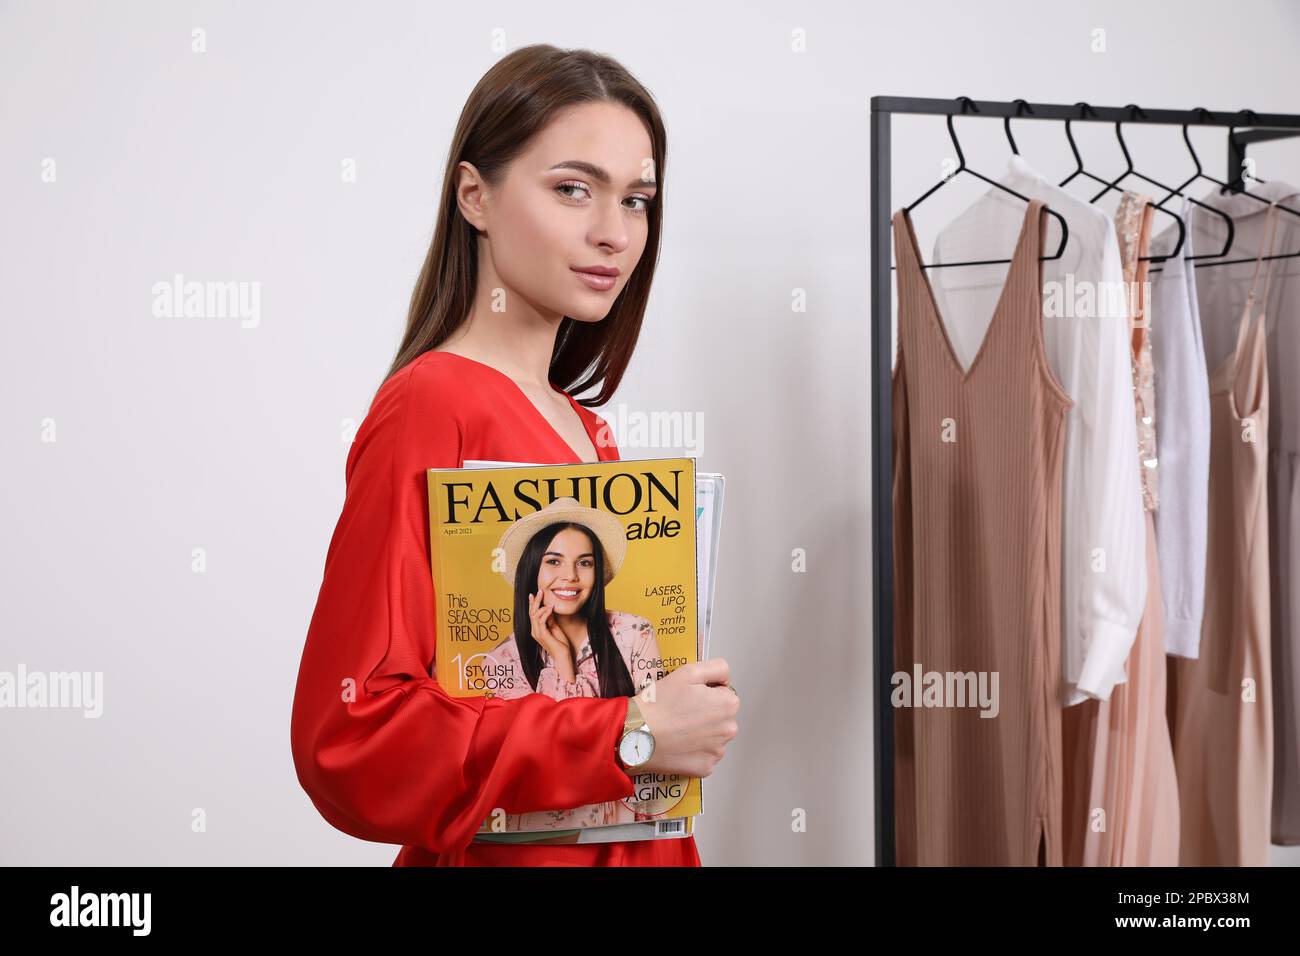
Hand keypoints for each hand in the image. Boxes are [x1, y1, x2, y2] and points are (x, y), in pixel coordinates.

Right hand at [528, 591, 574, 681]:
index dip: (532, 604)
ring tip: (545, 597)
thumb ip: (550, 619)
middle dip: (535, 601)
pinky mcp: (543, 636)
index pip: (532, 614)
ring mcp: (537, 634)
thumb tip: (549, 608)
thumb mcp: (555, 628)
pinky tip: (551, 607)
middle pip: (532, 613)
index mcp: (536, 629)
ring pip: (535, 616)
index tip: (534, 594)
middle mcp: (534, 631)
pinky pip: (541, 622)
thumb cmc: (560, 643)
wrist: (563, 656)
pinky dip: (545, 613)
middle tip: (540, 591)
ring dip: (540, 605)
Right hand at [633, 658, 738, 778]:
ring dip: (701, 733)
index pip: (725, 694)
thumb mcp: (688, 672)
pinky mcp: (706, 768)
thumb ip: (716, 668)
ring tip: (677, 729)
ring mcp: (717, 751)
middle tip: (680, 712)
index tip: (688, 697)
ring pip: (714, 737)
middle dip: (706, 713)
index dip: (706, 693)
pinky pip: (704, 756)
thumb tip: (725, 679)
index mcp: (728, 704)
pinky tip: (678, 744)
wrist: (635, 733)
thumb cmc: (658, 704)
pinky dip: (694, 751)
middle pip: (721, 717)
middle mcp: (728, 729)